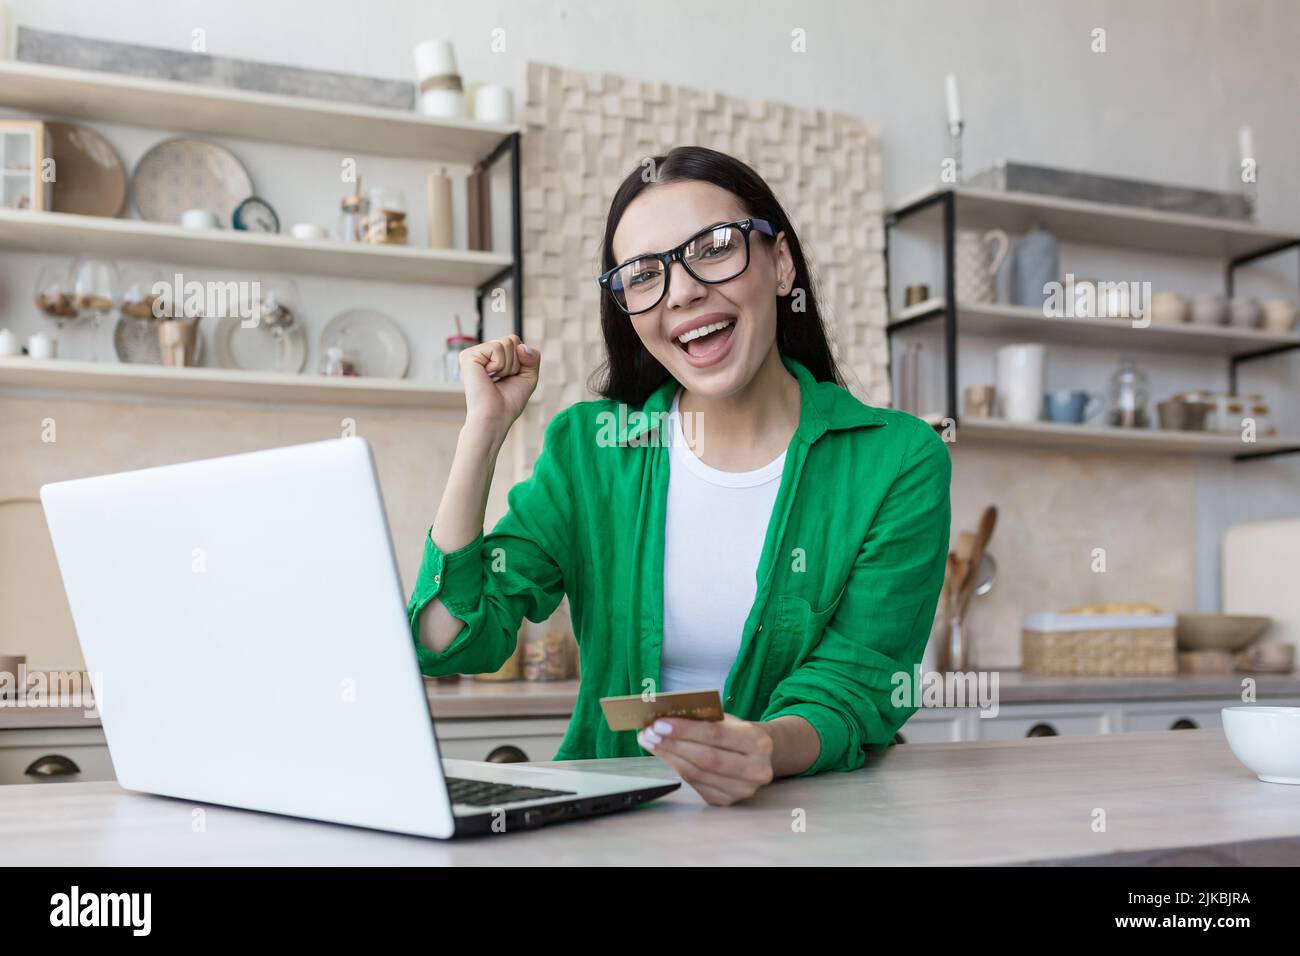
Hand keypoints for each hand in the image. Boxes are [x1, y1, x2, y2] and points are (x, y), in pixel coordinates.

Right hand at [460, 334, 539, 434]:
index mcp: (492, 357)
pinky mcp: (468, 356)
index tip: (511, 377)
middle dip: (516, 362)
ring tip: (495, 379)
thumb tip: (521, 346)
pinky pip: (497, 347)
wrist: (496, 417)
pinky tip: (488, 376)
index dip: (522, 360)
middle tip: (503, 379)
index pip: (516, 342)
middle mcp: (482, 353)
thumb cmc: (509, 401)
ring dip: (508, 365)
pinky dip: (500, 364)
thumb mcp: (529, 376)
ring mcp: (474, 353)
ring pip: (507, 342)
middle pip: (512, 339)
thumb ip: (532, 357)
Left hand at [637, 714, 774, 805]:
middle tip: (650, 733)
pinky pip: (694, 784)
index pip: (716, 735)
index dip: (685, 730)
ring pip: (697, 774)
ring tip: (650, 742)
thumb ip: (703, 720)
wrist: (758, 757)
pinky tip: (664, 755)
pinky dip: (675, 768)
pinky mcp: (726, 801)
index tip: (660, 723)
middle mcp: (755, 770)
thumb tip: (664, 721)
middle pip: (706, 758)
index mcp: (758, 742)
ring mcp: (741, 790)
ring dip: (668, 757)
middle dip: (673, 745)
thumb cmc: (736, 734)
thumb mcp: (728, 721)